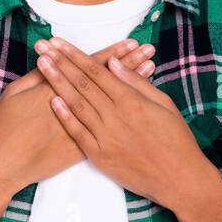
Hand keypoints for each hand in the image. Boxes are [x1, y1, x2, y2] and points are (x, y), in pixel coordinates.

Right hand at [0, 38, 156, 197]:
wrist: (1, 166)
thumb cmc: (2, 128)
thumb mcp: (14, 93)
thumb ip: (36, 77)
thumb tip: (51, 59)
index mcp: (56, 89)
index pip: (89, 67)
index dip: (111, 54)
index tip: (129, 42)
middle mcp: (73, 107)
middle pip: (106, 81)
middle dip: (128, 63)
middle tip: (147, 48)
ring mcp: (80, 130)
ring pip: (111, 102)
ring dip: (131, 84)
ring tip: (149, 66)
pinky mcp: (81, 149)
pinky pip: (110, 127)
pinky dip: (123, 114)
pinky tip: (137, 102)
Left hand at [35, 36, 208, 209]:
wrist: (180, 179)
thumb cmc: (176, 139)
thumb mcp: (164, 104)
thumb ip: (136, 82)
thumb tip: (113, 62)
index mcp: (132, 101)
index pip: (97, 71)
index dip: (75, 55)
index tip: (58, 42)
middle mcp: (116, 116)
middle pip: (82, 84)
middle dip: (60, 62)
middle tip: (42, 47)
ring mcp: (106, 137)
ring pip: (76, 104)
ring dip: (57, 83)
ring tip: (42, 65)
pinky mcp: (101, 157)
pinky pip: (78, 134)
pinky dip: (65, 117)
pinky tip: (52, 101)